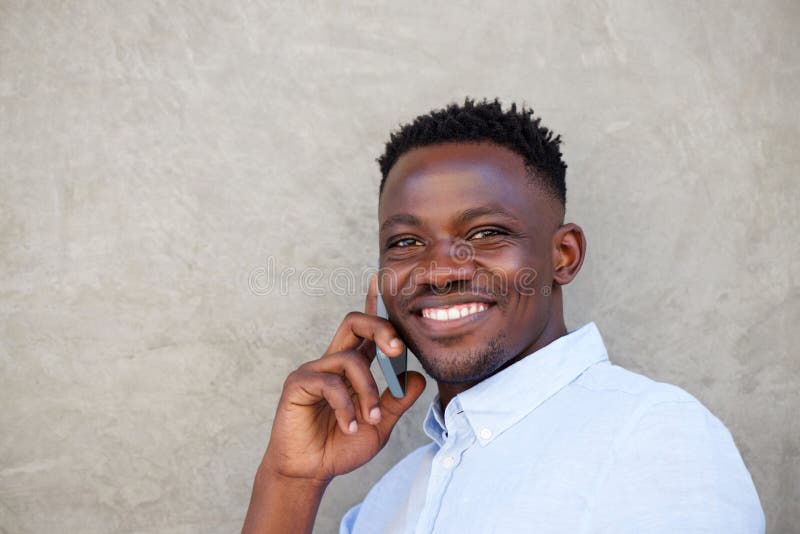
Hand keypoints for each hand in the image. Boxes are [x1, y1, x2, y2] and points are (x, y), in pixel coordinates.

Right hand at [260, 274, 425, 484]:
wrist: (310, 472)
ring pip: (350, 360)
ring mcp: (314, 370)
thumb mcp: (379, 425)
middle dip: (380, 328)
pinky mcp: (298, 384)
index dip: (372, 303)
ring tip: (370, 419)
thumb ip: (398, 401)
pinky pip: (329, 383)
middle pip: (354, 322)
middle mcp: (333, 361)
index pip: (365, 329)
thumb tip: (418, 376)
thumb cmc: (340, 446)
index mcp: (352, 366)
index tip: (379, 279)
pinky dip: (346, 407)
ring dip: (368, 392)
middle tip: (396, 350)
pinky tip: (349, 426)